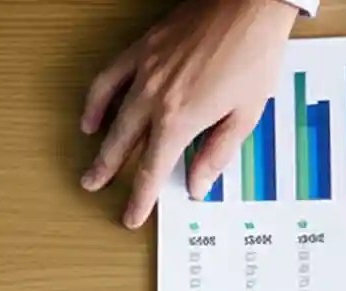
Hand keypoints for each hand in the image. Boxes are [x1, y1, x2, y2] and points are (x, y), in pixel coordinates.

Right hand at [80, 0, 298, 228]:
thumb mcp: (246, 114)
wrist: (248, 6)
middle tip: (95, 188)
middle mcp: (155, 97)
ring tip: (91, 162)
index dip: (140, 196)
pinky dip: (97, 99)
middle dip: (109, 171)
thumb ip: (217, 152)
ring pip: (112, 114)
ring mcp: (144, 71)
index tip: (131, 216)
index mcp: (182, 118)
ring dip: (99, 141)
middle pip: (125, 144)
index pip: (153, 168)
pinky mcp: (142, 49)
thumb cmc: (254, 57)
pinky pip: (109, 78)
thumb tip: (199, 184)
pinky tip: (93, 115)